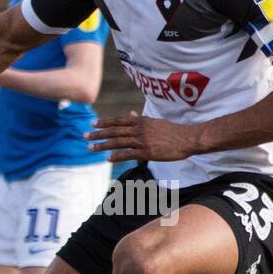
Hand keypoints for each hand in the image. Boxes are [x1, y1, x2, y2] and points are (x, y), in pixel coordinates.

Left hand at [84, 112, 198, 162]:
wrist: (187, 138)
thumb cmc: (172, 131)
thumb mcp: (155, 121)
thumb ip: (141, 119)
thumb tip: (130, 115)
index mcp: (141, 121)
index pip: (118, 121)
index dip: (104, 122)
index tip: (93, 123)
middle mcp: (139, 129)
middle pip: (114, 131)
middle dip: (98, 134)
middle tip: (85, 136)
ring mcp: (142, 141)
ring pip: (118, 142)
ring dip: (103, 145)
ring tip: (91, 148)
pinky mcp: (147, 152)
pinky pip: (128, 154)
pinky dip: (117, 156)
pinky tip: (108, 158)